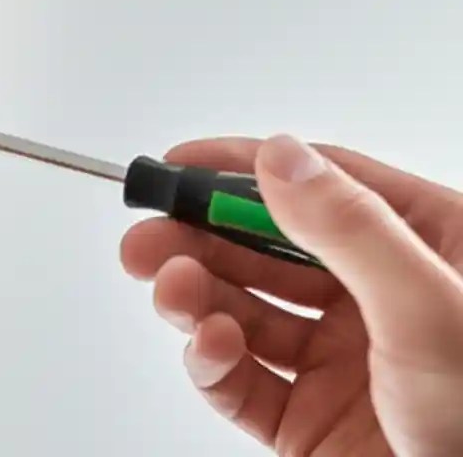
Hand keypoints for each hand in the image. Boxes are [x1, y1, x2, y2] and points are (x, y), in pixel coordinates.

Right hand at [121, 135, 462, 455]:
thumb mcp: (428, 310)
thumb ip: (351, 230)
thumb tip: (281, 159)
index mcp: (429, 251)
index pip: (323, 187)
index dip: (244, 169)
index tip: (181, 167)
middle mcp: (379, 301)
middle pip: (266, 248)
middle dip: (199, 238)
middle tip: (149, 236)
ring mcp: (341, 362)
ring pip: (244, 311)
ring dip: (196, 297)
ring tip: (171, 289)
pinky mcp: (308, 419)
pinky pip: (239, 382)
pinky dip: (211, 363)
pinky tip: (207, 345)